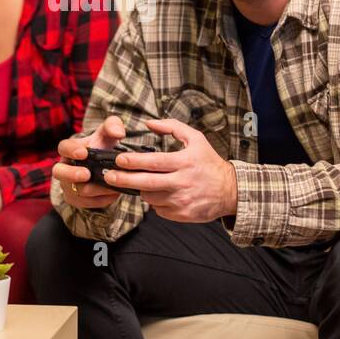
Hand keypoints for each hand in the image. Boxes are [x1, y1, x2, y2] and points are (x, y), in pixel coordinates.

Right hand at [52, 114, 127, 209]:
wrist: (106, 167)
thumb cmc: (103, 147)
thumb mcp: (108, 134)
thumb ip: (113, 126)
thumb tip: (118, 132)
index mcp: (70, 149)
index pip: (63, 147)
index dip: (71, 150)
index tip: (84, 153)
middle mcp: (64, 168)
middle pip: (58, 172)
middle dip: (71, 174)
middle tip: (86, 174)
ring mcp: (68, 185)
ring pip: (75, 191)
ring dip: (94, 189)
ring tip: (112, 186)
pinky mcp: (76, 199)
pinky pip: (85, 203)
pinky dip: (101, 200)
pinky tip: (113, 194)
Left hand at [102, 118, 236, 222]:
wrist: (230, 191)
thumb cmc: (209, 162)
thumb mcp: (196, 139)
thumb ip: (172, 127)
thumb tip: (149, 123)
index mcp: (184, 162)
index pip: (154, 162)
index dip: (134, 161)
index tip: (119, 159)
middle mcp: (181, 182)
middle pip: (146, 183)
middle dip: (124, 179)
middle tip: (109, 176)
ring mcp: (181, 201)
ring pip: (150, 197)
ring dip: (142, 189)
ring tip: (143, 182)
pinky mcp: (181, 214)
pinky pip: (158, 209)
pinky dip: (155, 201)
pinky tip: (161, 193)